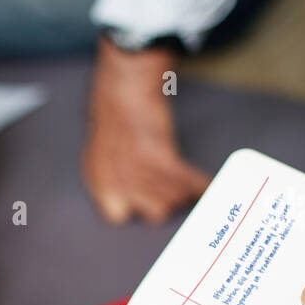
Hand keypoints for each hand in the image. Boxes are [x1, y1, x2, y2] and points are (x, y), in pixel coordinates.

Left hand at [81, 38, 210, 223]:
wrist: (125, 88)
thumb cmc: (117, 120)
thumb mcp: (103, 157)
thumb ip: (115, 184)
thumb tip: (130, 207)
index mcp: (98, 182)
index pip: (118, 216)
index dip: (136, 208)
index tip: (148, 201)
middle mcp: (117, 180)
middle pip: (155, 212)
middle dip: (166, 200)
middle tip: (173, 187)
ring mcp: (139, 171)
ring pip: (174, 198)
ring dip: (184, 189)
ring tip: (187, 180)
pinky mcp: (160, 157)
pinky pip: (186, 180)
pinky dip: (199, 184)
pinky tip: (207, 186)